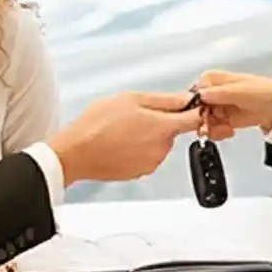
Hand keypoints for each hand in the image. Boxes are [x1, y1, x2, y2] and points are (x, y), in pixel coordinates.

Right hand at [48, 91, 202, 184]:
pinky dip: (138, 149)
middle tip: (136, 115)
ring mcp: (151, 163)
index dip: (193, 110)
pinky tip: (120, 142)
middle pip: (173, 131)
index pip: (195, 120)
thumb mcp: (132, 99)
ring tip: (123, 129)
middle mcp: (161, 149)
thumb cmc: (98, 124)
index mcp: (163, 128)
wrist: (76, 153)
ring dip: (148, 136)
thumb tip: (187, 99)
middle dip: (161, 122)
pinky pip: (147, 156)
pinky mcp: (140, 173)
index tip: (187, 106)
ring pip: (159, 144)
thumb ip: (165, 100)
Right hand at [193, 70, 271, 139]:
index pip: (192, 94)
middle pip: (196, 110)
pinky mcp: (223, 119)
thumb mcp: (241, 91)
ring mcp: (218, 106)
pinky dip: (218, 133)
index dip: (195, 107)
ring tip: (227, 129)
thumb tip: (201, 94)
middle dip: (204, 121)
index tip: (203, 116)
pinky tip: (229, 131)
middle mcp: (213, 92)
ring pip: (203, 121)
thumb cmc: (265, 91)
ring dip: (213, 128)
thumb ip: (220, 93)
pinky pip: (212, 128)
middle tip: (215, 126)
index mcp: (213, 79)